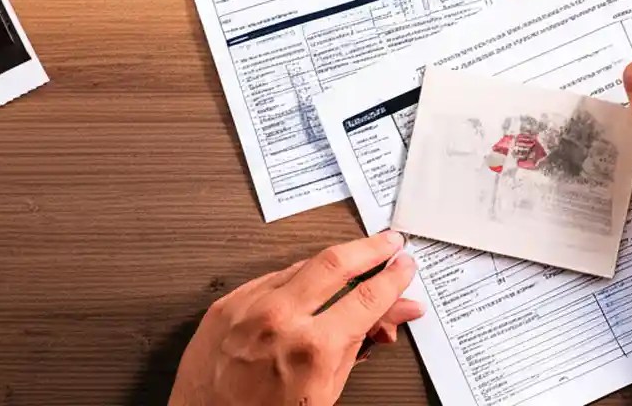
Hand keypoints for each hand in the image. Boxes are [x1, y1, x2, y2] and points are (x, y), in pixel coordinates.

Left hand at [169, 232, 423, 405]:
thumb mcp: (326, 392)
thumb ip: (359, 345)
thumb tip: (391, 316)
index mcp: (312, 348)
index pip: (367, 297)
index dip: (393, 278)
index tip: (403, 267)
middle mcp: (280, 320)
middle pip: (336, 262)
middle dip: (369, 248)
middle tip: (388, 242)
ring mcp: (249, 308)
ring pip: (302, 264)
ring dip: (334, 259)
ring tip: (355, 259)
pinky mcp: (227, 304)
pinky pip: (270, 278)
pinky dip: (296, 277)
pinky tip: (309, 279)